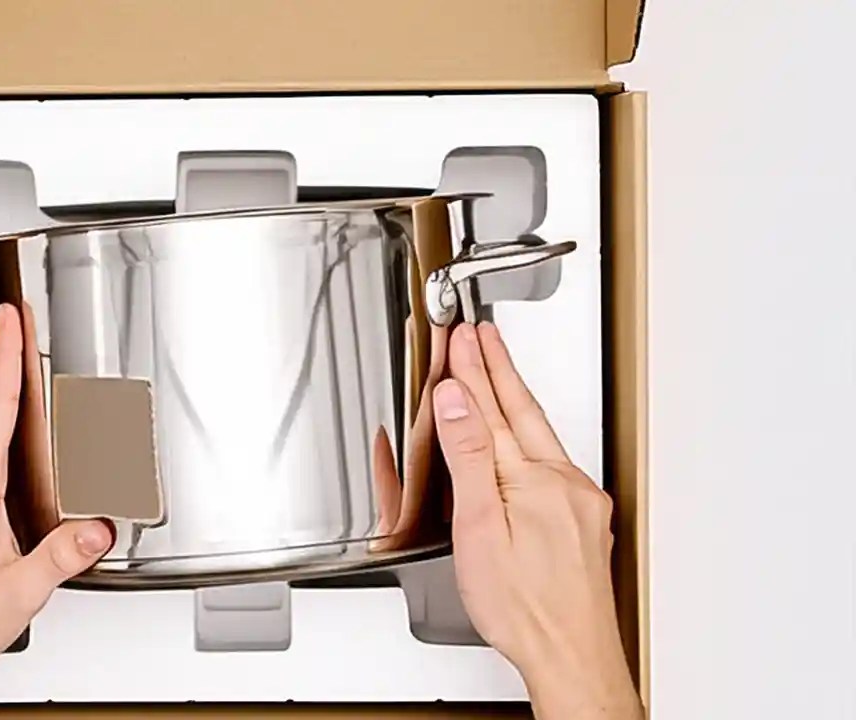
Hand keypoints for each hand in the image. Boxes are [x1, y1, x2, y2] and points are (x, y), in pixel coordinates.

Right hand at [432, 323, 643, 719]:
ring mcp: (580, 502)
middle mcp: (565, 484)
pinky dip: (530, 436)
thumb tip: (457, 403)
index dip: (473, 373)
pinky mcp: (585, 521)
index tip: (461, 339)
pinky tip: (521, 439)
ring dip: (514, 398)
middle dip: (498, 370)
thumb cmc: (524, 608)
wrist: (571, 656)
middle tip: (481, 336)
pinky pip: (552, 461)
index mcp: (534, 481)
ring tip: (496, 372)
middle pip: (522, 413)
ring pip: (539, 435)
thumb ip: (469, 460)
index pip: (492, 412)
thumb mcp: (479, 530)